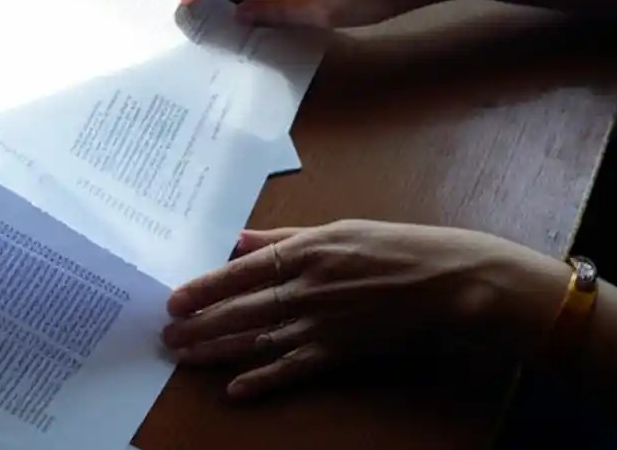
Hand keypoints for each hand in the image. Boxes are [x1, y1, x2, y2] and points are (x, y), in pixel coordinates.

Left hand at [161, 220, 568, 398]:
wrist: (449, 280)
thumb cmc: (396, 246)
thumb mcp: (338, 228)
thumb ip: (284, 237)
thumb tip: (238, 240)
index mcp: (306, 250)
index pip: (241, 272)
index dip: (204, 288)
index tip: (174, 299)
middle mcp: (308, 286)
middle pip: (242, 309)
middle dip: (200, 325)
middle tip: (167, 336)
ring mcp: (324, 321)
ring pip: (259, 339)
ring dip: (219, 351)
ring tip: (186, 358)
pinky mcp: (341, 350)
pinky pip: (294, 368)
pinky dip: (263, 379)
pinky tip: (236, 389)